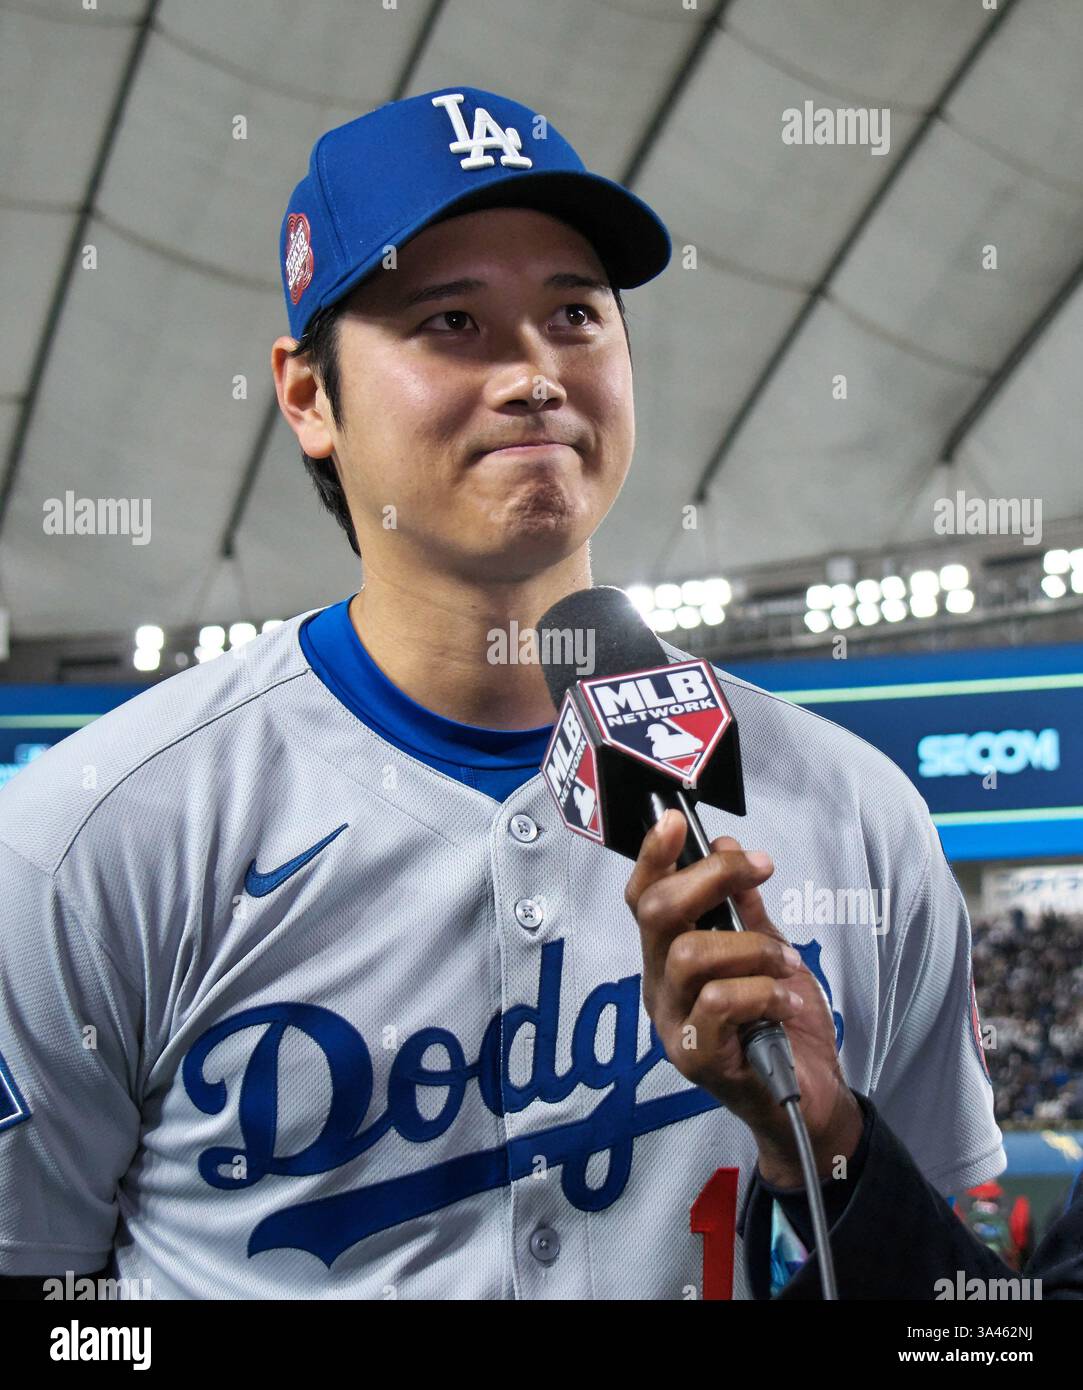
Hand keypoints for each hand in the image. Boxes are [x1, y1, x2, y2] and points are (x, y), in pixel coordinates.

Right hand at [624, 810, 862, 1186]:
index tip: (678, 821)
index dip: (654, 856)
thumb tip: (724, 846)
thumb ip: (743, 908)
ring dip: (751, 947)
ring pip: (691, 955)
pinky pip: (719, 1004)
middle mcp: (661, 988)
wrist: (810, 1099)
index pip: (643, 898)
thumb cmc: (781, 1026)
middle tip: (761, 869)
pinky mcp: (697, 1059)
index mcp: (669, 959)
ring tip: (785, 962)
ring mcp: (674, 1025)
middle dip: (712, 879)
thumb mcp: (766, 954)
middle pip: (658, 914)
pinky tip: (785, 1001)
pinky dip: (762, 991)